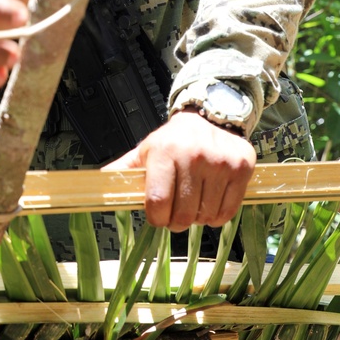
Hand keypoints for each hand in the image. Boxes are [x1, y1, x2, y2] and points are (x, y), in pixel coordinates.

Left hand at [105, 111, 255, 230]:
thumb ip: (124, 170)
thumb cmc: (174, 141)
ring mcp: (221, 162)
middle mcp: (194, 155)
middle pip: (182, 215)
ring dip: (197, 218)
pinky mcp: (242, 168)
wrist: (212, 118)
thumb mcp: (147, 150)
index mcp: (165, 151)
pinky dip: (217, 216)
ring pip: (205, 216)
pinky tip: (209, 203)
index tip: (157, 217)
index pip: (158, 202)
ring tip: (193, 203)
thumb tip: (97, 186)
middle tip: (175, 213)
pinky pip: (227, 211)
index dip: (156, 218)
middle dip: (175, 222)